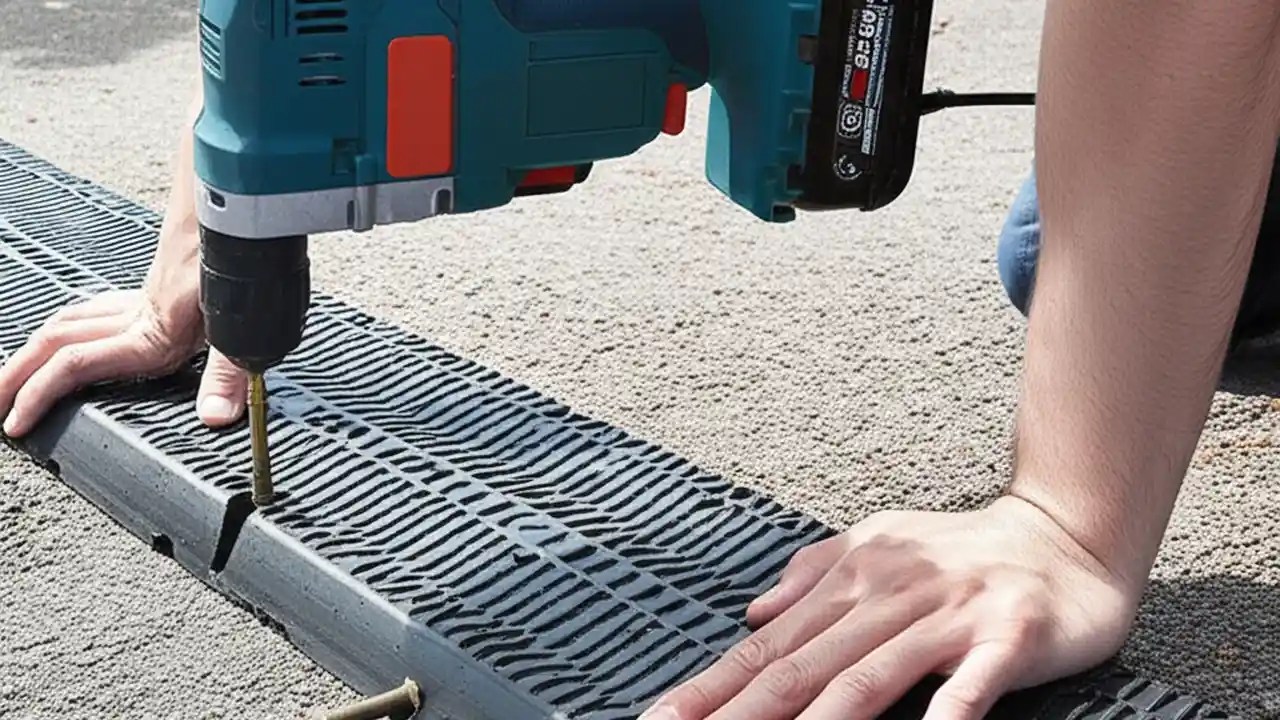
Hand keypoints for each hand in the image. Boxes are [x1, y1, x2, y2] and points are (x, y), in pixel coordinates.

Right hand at [0, 220, 246, 437]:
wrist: (241, 224)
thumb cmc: (240, 269)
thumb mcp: (241, 329)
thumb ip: (229, 375)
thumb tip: (215, 415)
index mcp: (149, 334)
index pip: (74, 364)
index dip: (38, 393)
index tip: (15, 421)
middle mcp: (134, 317)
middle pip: (53, 342)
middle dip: (15, 375)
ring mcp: (138, 303)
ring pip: (66, 321)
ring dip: (33, 349)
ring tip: (15, 377)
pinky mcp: (151, 293)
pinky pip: (91, 309)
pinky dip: (66, 326)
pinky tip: (71, 335)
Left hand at [642, 497, 1136, 719]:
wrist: (1069, 532)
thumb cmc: (966, 551)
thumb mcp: (880, 544)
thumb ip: (815, 573)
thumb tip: (753, 611)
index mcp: (854, 576)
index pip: (769, 644)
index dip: (712, 686)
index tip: (665, 718)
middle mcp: (891, 592)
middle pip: (803, 666)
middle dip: (738, 713)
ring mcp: (949, 613)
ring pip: (869, 676)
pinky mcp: (1008, 634)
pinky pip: (970, 682)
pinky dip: (944, 711)